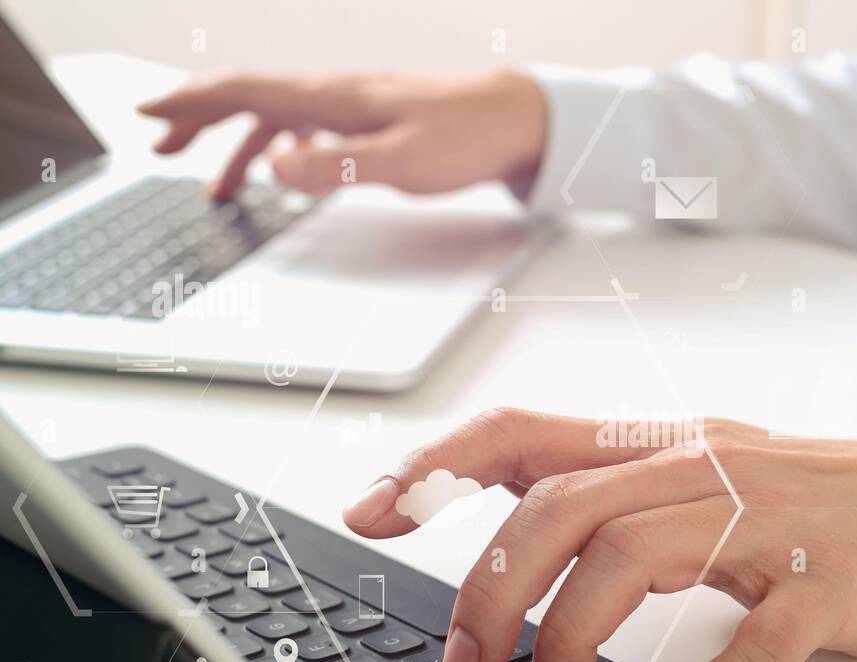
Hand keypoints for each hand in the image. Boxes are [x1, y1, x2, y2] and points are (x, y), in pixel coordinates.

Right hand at [138, 70, 546, 200]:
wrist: (521, 118)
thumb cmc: (470, 136)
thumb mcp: (404, 162)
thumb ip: (337, 167)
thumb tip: (277, 167)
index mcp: (334, 98)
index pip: (245, 91)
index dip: (191, 102)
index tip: (147, 113)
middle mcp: (337, 95)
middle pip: (250, 99)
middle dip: (198, 120)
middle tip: (161, 146)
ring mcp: (355, 106)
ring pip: (278, 117)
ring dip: (238, 146)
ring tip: (216, 187)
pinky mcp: (374, 121)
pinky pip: (310, 128)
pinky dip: (282, 148)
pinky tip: (283, 170)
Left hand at [342, 408, 856, 661]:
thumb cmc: (796, 495)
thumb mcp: (691, 473)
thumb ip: (608, 493)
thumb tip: (508, 531)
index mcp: (656, 445)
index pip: (526, 431)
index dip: (440, 463)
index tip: (375, 509)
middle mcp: (698, 470)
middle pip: (562, 507)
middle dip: (491, 589)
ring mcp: (763, 522)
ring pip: (635, 559)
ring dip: (571, 641)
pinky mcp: (823, 582)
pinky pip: (756, 638)